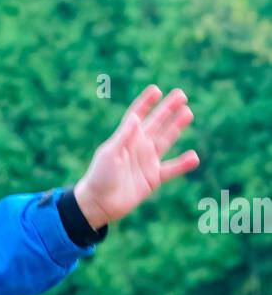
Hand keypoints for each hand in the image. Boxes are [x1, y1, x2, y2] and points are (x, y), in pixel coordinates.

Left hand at [73, 85, 198, 229]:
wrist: (100, 203)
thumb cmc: (100, 176)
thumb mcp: (110, 153)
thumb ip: (124, 135)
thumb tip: (136, 117)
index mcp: (126, 138)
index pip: (138, 115)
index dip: (146, 103)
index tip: (156, 90)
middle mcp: (139, 146)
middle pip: (157, 123)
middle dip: (168, 109)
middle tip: (181, 95)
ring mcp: (147, 161)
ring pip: (166, 140)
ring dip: (177, 127)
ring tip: (188, 113)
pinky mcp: (153, 178)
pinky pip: (172, 169)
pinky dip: (183, 164)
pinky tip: (194, 157)